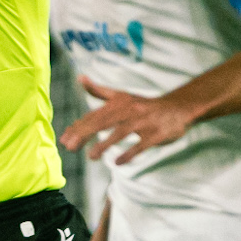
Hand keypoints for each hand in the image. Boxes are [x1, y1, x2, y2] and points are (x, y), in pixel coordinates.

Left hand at [61, 76, 195, 163]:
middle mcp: (129, 110)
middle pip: (103, 122)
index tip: (64, 139)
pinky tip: (117, 162)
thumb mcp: (121, 96)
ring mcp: (143, 122)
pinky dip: (129, 153)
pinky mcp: (155, 134)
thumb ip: (100, 91)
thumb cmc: (144, 105)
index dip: (78, 127)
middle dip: (85, 134)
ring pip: (120, 132)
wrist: (177, 108)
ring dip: (104, 144)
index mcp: (119, 102)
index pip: (94, 115)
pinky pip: (140, 145)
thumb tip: (80, 78)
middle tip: (70, 147)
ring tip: (91, 157)